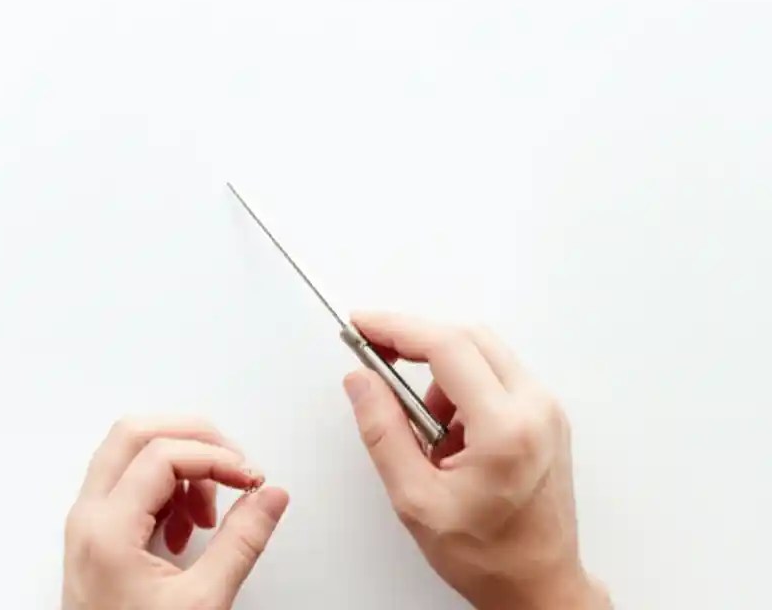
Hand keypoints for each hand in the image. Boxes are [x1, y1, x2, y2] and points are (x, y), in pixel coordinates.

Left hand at [63, 418, 289, 609]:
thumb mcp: (203, 604)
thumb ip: (241, 542)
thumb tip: (270, 497)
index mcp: (106, 530)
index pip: (163, 454)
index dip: (216, 457)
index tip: (251, 480)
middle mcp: (87, 518)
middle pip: (134, 433)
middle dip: (193, 439)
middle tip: (233, 465)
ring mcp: (86, 525)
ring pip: (128, 455)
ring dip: (178, 467)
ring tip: (210, 516)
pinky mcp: (95, 538)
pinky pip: (127, 485)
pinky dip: (164, 490)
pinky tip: (188, 531)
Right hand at [343, 313, 609, 609]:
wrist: (539, 585)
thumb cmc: (488, 556)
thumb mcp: (415, 498)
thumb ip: (383, 431)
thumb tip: (362, 381)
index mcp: (505, 429)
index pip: (446, 347)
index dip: (397, 328)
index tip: (364, 325)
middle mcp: (536, 409)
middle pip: (467, 337)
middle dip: (416, 342)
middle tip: (378, 358)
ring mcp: (547, 410)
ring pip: (483, 352)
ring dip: (442, 372)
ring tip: (427, 434)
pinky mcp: (547, 416)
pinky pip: (498, 375)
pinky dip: (464, 388)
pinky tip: (450, 435)